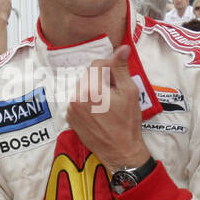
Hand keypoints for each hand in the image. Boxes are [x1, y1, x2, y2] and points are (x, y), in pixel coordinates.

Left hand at [65, 45, 148, 168]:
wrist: (120, 151)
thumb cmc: (128, 122)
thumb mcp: (130, 92)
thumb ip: (121, 68)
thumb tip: (122, 48)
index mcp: (91, 88)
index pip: (98, 64)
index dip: (111, 68)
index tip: (119, 79)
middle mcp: (77, 96)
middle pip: (89, 75)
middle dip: (102, 79)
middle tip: (115, 94)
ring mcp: (71, 108)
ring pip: (83, 87)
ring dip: (94, 90)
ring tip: (107, 105)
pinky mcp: (69, 117)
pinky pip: (78, 100)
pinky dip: (87, 102)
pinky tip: (99, 112)